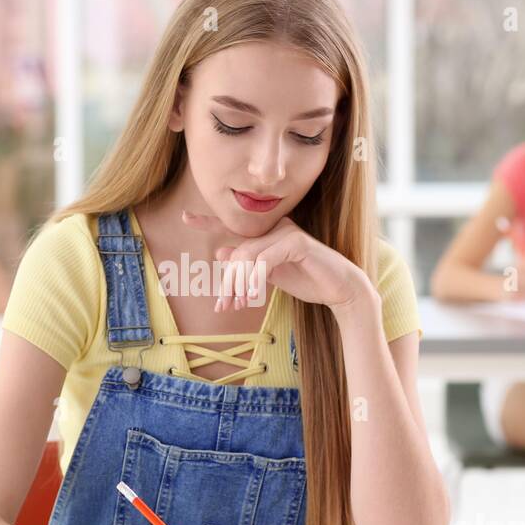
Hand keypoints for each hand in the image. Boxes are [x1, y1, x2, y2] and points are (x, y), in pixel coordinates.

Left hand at [180, 210, 369, 313]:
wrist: (340, 289)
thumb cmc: (307, 281)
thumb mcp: (270, 276)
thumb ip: (247, 266)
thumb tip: (220, 253)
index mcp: (267, 235)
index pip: (234, 228)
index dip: (208, 222)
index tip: (185, 217)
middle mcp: (275, 228)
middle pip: (236, 252)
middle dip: (227, 282)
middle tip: (223, 306)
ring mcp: (286, 232)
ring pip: (246, 256)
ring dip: (238, 285)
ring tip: (239, 305)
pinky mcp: (296, 242)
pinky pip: (264, 260)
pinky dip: (254, 280)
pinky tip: (253, 295)